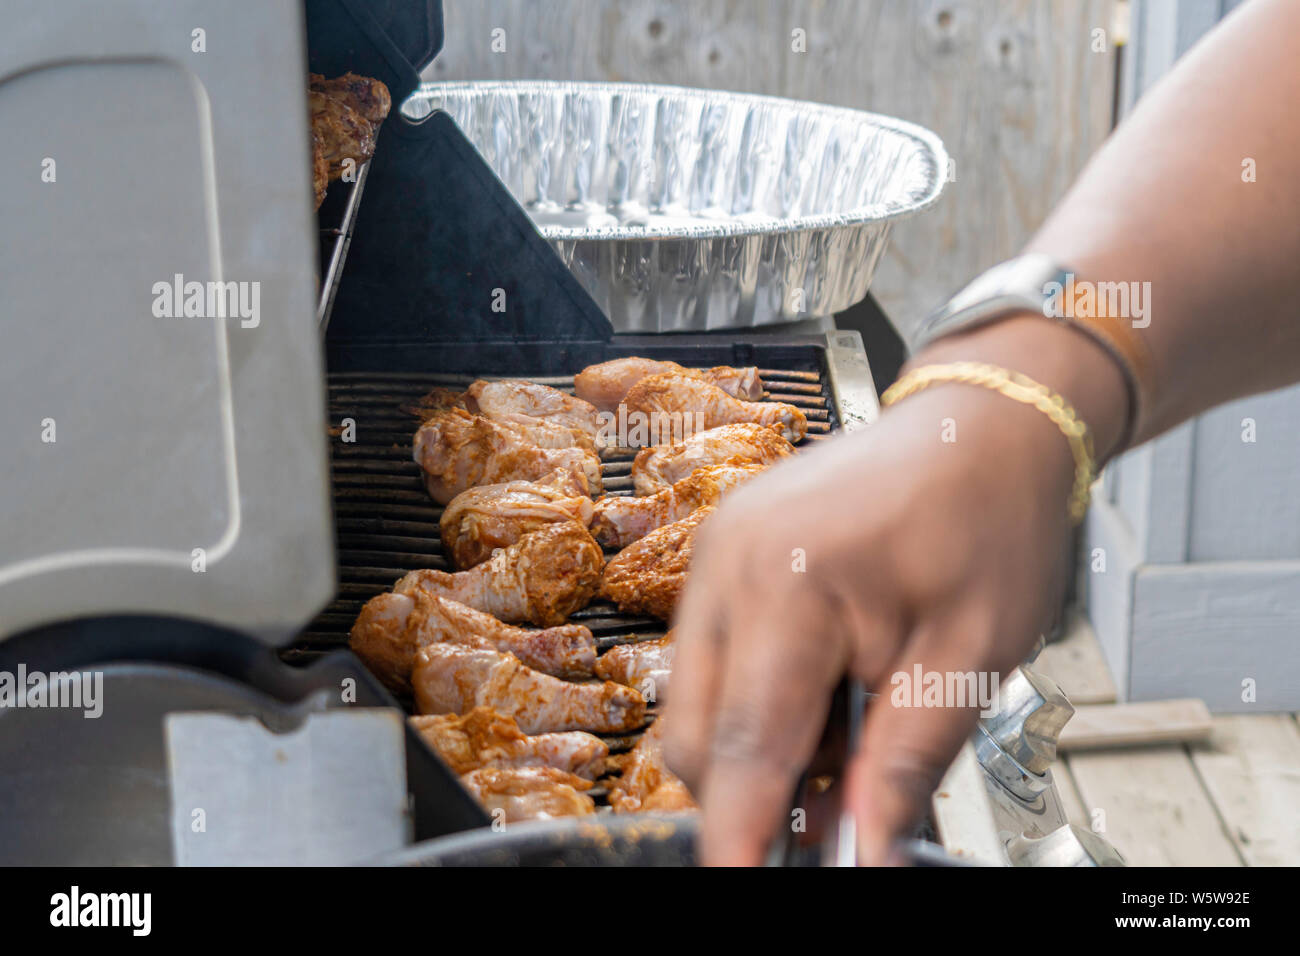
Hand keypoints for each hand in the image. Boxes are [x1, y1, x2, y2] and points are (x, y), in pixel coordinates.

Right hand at [661, 317, 1127, 865]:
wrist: (980, 425)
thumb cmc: (989, 518)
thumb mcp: (968, 655)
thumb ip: (903, 765)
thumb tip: (865, 854)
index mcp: (788, 585)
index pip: (746, 747)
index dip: (742, 836)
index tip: (745, 884)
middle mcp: (726, 565)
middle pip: (696, 737)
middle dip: (753, 795)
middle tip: (842, 812)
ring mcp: (714, 555)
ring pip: (693, 704)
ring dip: (756, 750)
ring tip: (850, 735)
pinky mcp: (721, 557)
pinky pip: (710, 660)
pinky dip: (757, 703)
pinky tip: (826, 694)